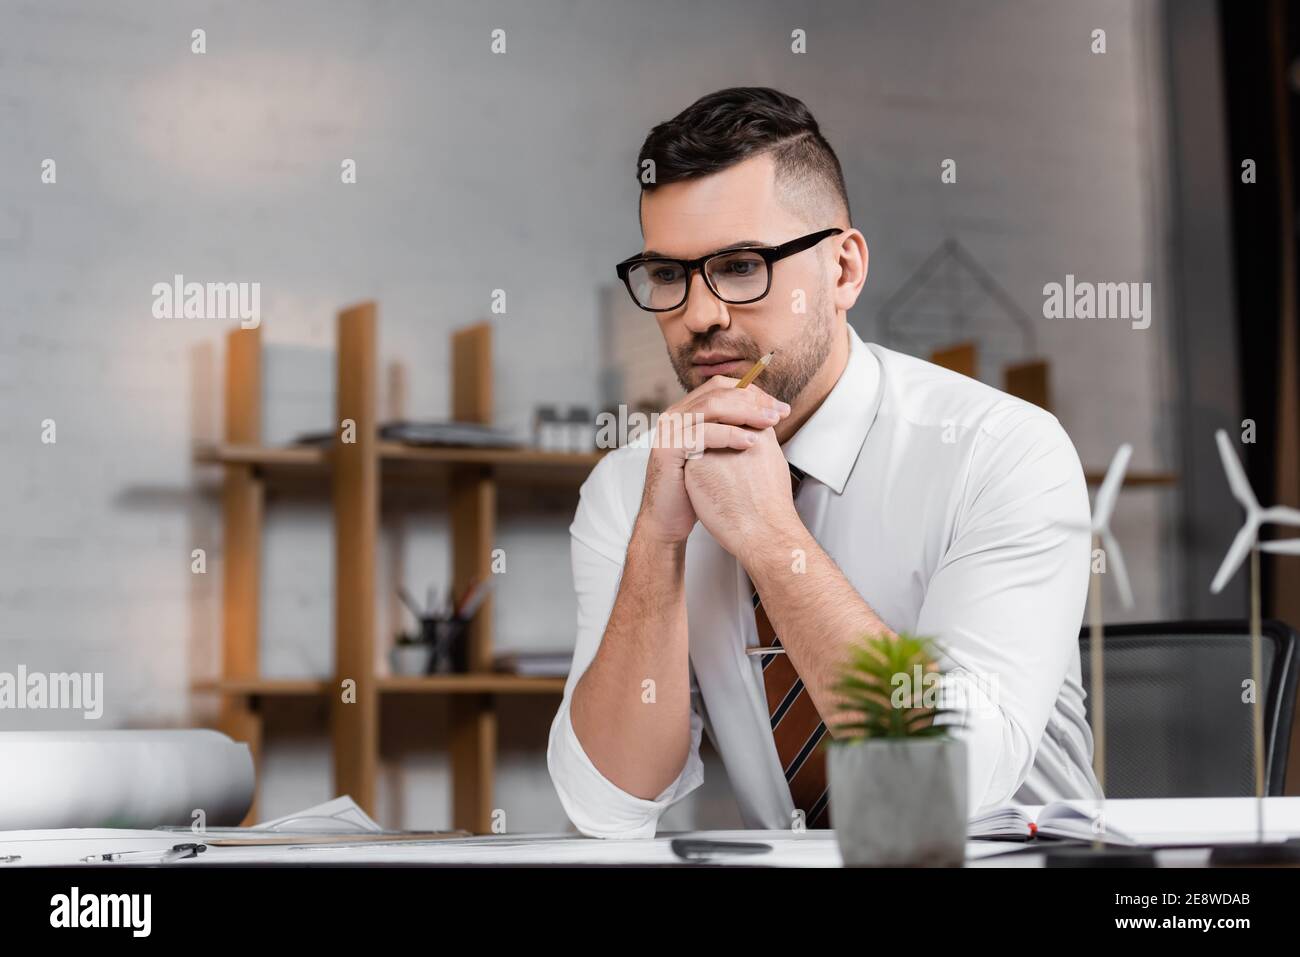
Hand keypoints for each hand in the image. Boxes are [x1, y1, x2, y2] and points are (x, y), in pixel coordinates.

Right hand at [636, 376, 790, 545]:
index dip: (752, 392)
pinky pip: (703, 433)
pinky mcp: (667, 449)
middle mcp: (675, 415)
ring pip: (712, 407)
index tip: (779, 407)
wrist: (668, 520)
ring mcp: (669, 430)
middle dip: (754, 400)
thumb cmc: (694, 489)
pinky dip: (729, 435)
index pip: (721, 386)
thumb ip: (734, 431)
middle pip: (718, 392)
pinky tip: (751, 442)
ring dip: (746, 413)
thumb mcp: (717, 453)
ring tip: (771, 423)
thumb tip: (768, 416)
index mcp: (686, 411)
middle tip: (780, 412)